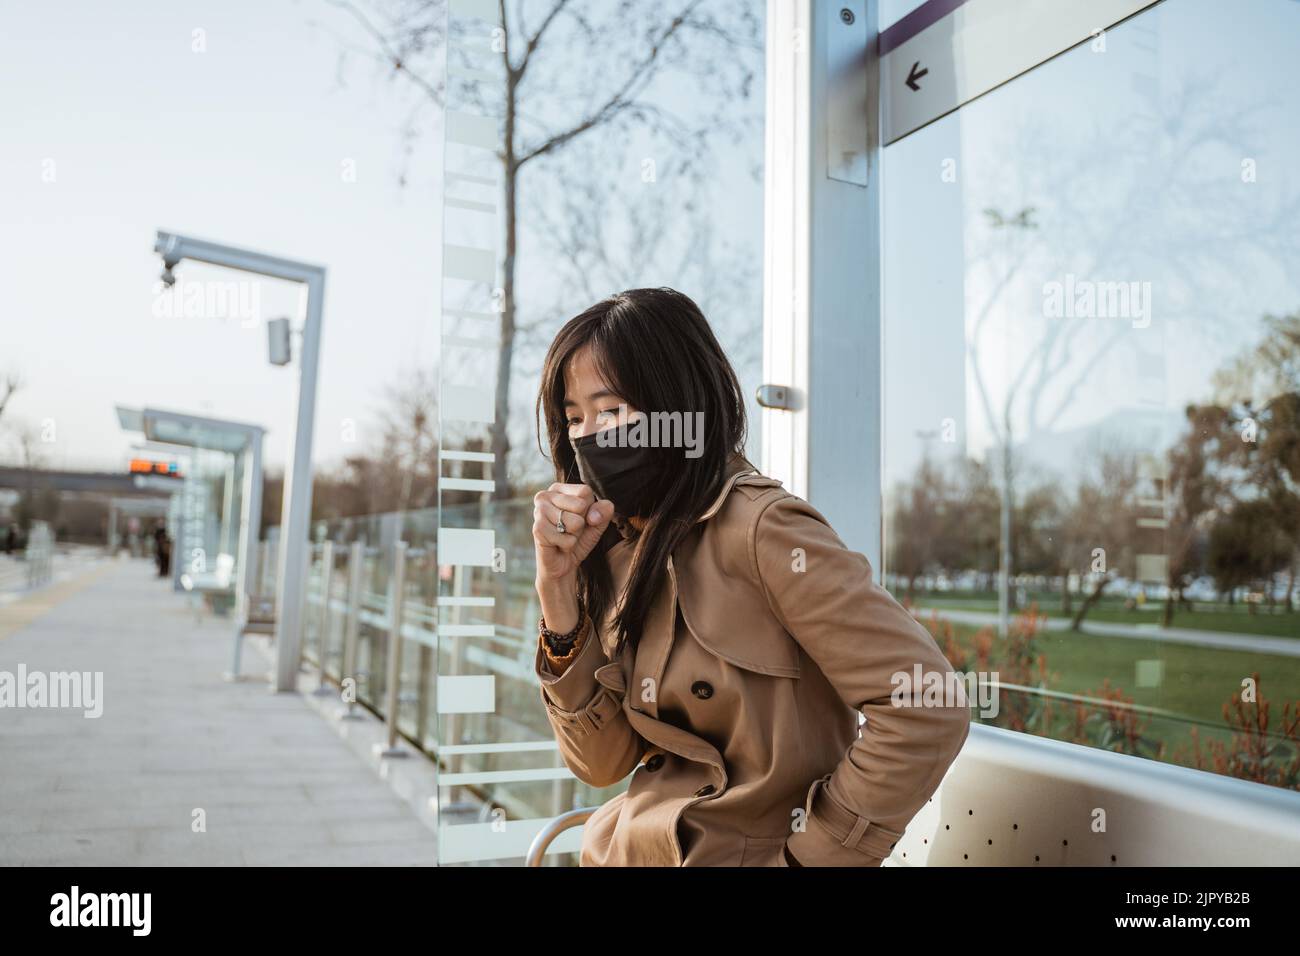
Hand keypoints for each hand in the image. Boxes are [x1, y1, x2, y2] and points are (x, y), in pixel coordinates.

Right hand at [533, 483, 613, 628]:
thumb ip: (603, 512)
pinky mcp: (537, 529)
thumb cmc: (578, 538)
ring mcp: (538, 511)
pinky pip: (567, 539)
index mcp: (559, 489)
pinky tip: (557, 545)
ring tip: (563, 536)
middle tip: (569, 530)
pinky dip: (567, 545)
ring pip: (575, 523)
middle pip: (581, 505)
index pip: (585, 491)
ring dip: (574, 536)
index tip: (580, 518)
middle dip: (581, 524)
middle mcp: (545, 496)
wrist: (562, 563)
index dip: (589, 509)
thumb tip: (594, 516)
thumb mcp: (596, 523)